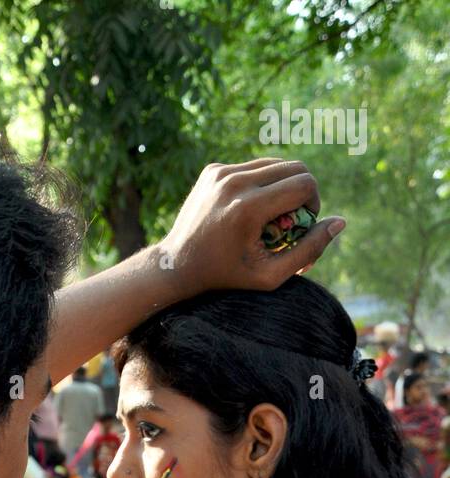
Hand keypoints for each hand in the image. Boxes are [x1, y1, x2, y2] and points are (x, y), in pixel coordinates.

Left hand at [160, 159, 344, 299]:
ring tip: (272, 214)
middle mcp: (234, 182)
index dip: (314, 203)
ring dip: (282, 185)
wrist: (175, 266)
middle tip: (293, 217)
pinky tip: (247, 209)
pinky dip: (259, 184)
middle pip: (294, 167)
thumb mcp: (270, 275)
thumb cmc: (226, 277)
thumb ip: (308, 250)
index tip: (305, 223)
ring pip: (274, 163)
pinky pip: (251, 167)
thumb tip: (340, 222)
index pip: (304, 184)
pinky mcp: (212, 169)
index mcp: (248, 208)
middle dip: (303, 191)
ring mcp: (220, 172)